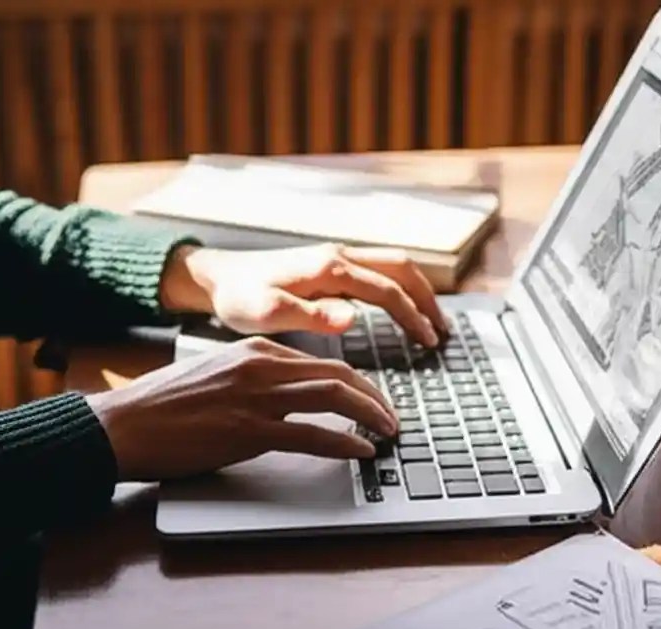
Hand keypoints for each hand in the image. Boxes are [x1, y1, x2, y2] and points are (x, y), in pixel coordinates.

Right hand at [85, 337, 396, 479]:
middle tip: (393, 418)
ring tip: (388, 433)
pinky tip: (361, 453)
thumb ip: (252, 381)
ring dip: (370, 415)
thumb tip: (285, 402)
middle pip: (337, 372)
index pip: (321, 361)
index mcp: (254, 349)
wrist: (122, 424)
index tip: (372, 399)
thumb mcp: (214, 377)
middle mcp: (260, 366)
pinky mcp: (248, 431)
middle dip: (374, 396)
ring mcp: (255, 397)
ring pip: (333, 396)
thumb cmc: (161, 407)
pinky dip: (344, 442)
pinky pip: (311, 434)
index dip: (356, 382)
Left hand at [160, 243, 447, 346]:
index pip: (386, 290)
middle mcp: (337, 255)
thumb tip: (351, 318)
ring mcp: (336, 255)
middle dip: (427, 298)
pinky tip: (401, 306)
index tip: (428, 341)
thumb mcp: (265, 313)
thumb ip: (309, 316)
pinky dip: (400, 285)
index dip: (412, 316)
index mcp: (328, 269)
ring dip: (418, 288)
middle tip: (442, 330)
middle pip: (401, 268)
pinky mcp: (330, 262)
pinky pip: (378, 268)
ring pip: (393, 263)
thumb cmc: (237, 297)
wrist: (217, 277)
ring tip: (432, 319)